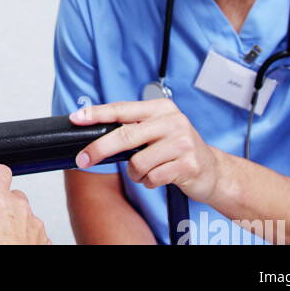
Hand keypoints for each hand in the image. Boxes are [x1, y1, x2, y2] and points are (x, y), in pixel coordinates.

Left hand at [70, 100, 223, 202]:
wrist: (213, 170)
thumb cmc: (177, 149)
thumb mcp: (157, 130)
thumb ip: (132, 127)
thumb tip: (93, 132)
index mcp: (161, 108)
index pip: (122, 109)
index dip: (97, 114)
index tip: (76, 118)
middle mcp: (172, 121)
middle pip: (124, 135)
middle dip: (99, 149)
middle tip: (83, 159)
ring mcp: (182, 142)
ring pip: (137, 163)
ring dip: (137, 173)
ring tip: (149, 170)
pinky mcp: (188, 164)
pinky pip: (152, 178)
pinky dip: (150, 182)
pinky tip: (162, 176)